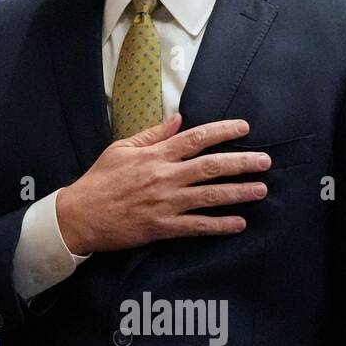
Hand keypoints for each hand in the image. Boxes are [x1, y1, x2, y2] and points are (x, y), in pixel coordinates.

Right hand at [55, 113, 269, 254]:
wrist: (79, 215)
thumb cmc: (98, 180)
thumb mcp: (121, 149)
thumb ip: (151, 135)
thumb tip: (178, 119)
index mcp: (154, 155)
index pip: (195, 138)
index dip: (223, 132)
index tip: (244, 128)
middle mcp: (164, 177)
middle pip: (211, 166)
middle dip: (242, 163)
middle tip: (265, 161)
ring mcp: (165, 203)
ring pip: (211, 196)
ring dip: (239, 193)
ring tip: (261, 190)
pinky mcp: (163, 227)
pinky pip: (198, 226)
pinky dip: (221, 225)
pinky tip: (240, 223)